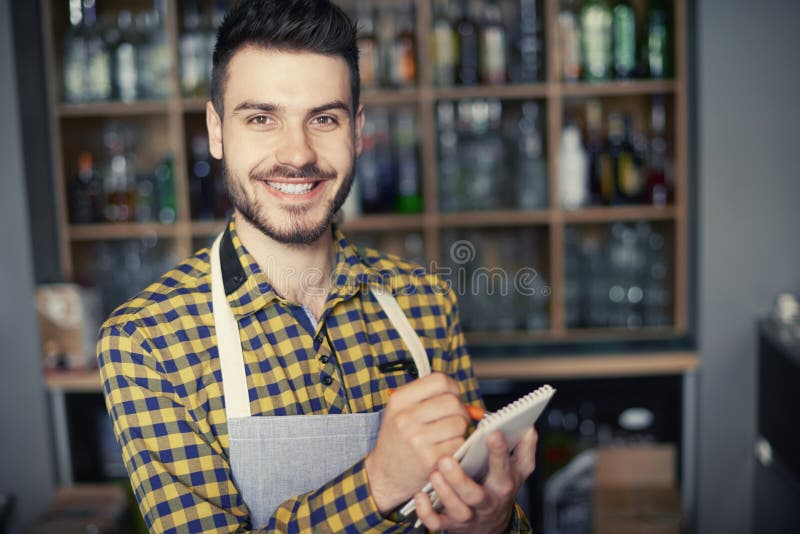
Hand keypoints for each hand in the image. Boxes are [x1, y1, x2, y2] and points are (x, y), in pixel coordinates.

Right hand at [365, 373, 469, 513]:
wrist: (384, 475)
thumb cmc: (398, 439)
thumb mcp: (401, 411)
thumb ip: (426, 397)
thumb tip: (459, 392)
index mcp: (399, 400)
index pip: (439, 380)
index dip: (452, 388)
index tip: (451, 397)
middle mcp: (405, 418)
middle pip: (453, 401)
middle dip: (460, 410)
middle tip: (453, 419)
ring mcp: (417, 439)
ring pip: (459, 423)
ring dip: (460, 430)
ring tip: (447, 435)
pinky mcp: (430, 459)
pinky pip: (459, 444)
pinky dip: (457, 446)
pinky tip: (445, 449)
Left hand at [413, 427, 537, 532]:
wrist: (491, 525)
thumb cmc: (501, 487)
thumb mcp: (518, 469)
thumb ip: (524, 447)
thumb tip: (528, 426)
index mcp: (503, 484)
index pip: (503, 467)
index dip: (499, 452)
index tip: (493, 433)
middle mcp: (486, 501)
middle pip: (475, 495)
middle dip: (460, 479)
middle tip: (446, 459)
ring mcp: (468, 515)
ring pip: (456, 509)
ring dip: (444, 492)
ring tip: (434, 473)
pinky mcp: (451, 525)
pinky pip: (437, 523)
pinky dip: (427, 512)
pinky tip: (420, 494)